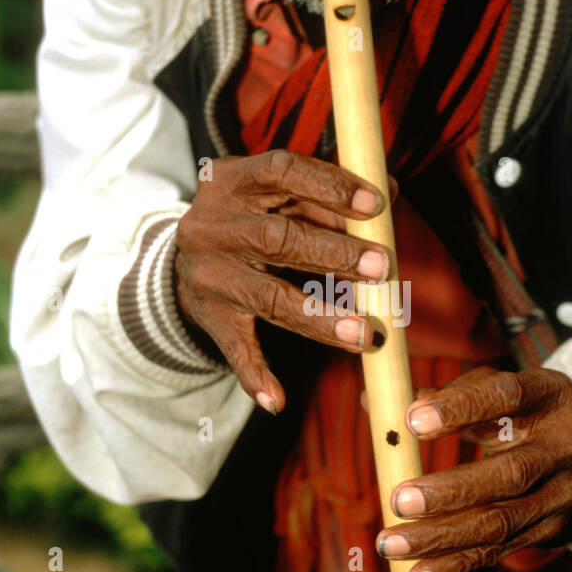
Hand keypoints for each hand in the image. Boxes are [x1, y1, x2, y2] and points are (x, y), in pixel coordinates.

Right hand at [175, 149, 394, 411]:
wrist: (183, 262)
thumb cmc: (253, 218)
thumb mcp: (280, 196)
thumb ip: (329, 195)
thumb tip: (388, 194)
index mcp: (231, 181)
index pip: (282, 170)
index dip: (330, 186)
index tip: (376, 204)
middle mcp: (212, 226)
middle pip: (276, 239)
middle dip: (334, 254)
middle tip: (382, 268)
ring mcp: (209, 275)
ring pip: (268, 298)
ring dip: (319, 319)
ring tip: (365, 336)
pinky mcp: (211, 318)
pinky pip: (235, 350)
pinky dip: (256, 376)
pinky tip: (278, 401)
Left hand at [374, 365, 571, 571]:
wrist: (570, 449)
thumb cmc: (510, 410)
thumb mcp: (485, 389)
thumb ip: (437, 395)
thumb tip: (376, 404)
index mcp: (548, 394)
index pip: (506, 395)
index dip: (460, 407)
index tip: (411, 421)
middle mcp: (566, 445)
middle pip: (510, 473)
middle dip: (450, 491)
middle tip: (397, 500)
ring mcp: (564, 493)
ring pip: (500, 522)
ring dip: (441, 537)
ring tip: (390, 544)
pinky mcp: (552, 530)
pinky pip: (497, 552)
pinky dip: (453, 567)